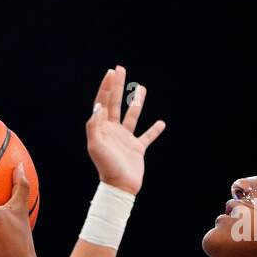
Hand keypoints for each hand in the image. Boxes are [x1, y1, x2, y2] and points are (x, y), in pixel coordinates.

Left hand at [86, 66, 164, 194]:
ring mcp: (126, 139)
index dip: (107, 86)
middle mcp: (113, 130)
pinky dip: (154, 130)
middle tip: (121, 69)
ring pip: (132, 115)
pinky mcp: (137, 148)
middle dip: (119, 86)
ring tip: (142, 88)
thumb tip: (98, 105)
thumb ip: (95, 125)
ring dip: (136, 102)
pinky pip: (147, 136)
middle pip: (116, 103)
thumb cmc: (106, 167)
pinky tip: (161, 123)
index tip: (112, 72)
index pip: (103, 102)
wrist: (120, 187)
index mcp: (102, 128)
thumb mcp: (95, 146)